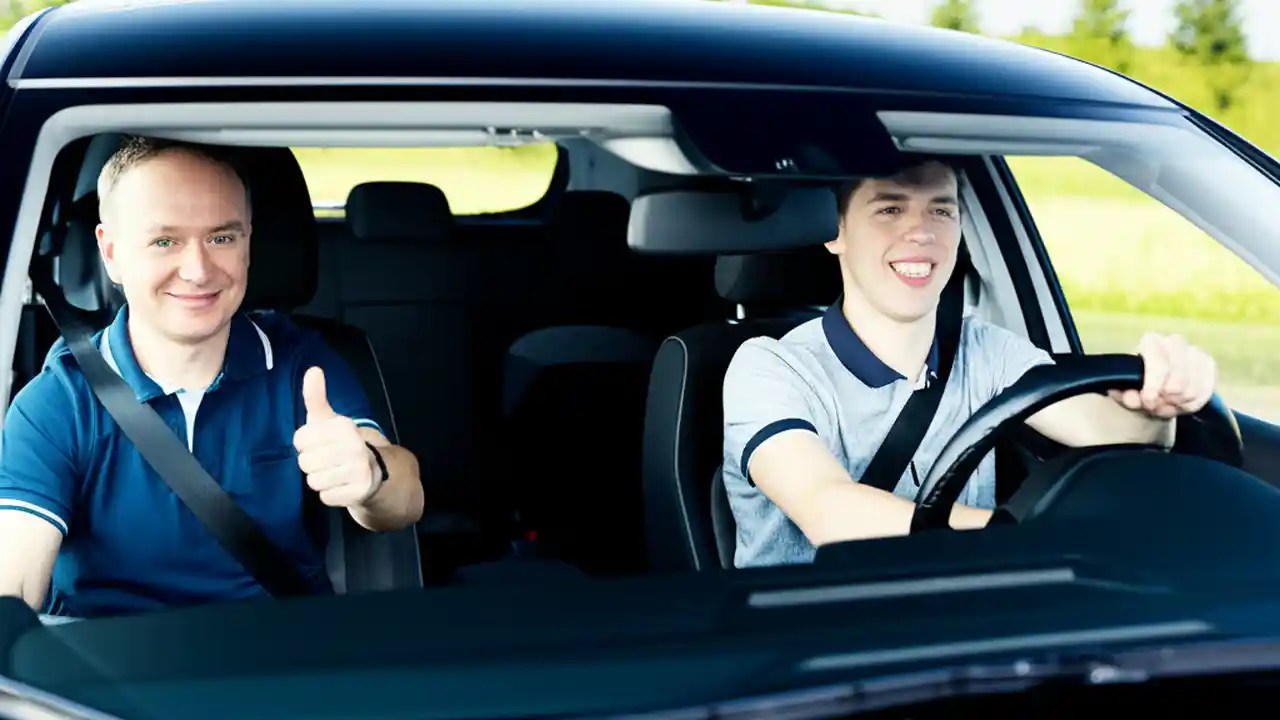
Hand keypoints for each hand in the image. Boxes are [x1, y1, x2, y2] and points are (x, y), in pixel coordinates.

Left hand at [294, 366, 380, 506]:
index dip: (306, 445)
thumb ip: (316, 397)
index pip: (300, 441)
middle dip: (312, 465)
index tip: (321, 444)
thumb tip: (313, 370)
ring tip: (334, 474)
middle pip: (305, 463)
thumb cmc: (341, 443)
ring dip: (321, 480)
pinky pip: (325, 497)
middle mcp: (354, 446)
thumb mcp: (328, 420)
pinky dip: (330, 494)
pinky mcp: (359, 491)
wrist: (373, 472)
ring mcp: (359, 469)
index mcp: (344, 426)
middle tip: (328, 461)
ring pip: (314, 481)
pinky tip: (341, 486)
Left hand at [1108, 333, 1216, 418]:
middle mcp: (1175, 342)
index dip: (1154, 384)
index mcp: (1151, 342)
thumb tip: (1132, 399)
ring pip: (1193, 389)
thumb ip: (1125, 395)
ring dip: (1178, 404)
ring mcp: (1195, 352)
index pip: (1158, 362)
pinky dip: (1192, 404)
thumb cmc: (1137, 387)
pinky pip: (1206, 392)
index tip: (1149, 400)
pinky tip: (1180, 405)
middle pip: (1179, 378)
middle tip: (1156, 405)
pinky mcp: (1208, 365)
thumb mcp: (1125, 391)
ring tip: (1165, 405)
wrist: (1156, 390)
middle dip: (1167, 398)